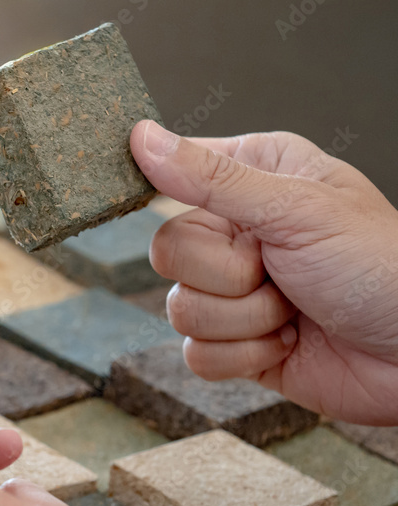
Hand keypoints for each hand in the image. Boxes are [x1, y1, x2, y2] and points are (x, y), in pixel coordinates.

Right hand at [131, 120, 397, 424]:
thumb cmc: (383, 268)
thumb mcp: (296, 208)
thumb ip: (211, 178)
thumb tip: (142, 138)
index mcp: (253, 178)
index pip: (172, 173)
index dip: (174, 196)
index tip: (203, 214)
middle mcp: (237, 232)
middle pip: (167, 251)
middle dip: (227, 275)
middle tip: (279, 270)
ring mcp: (233, 291)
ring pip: (178, 308)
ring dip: (245, 319)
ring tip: (295, 310)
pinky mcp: (235, 343)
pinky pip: (195, 354)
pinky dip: (244, 356)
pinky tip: (287, 343)